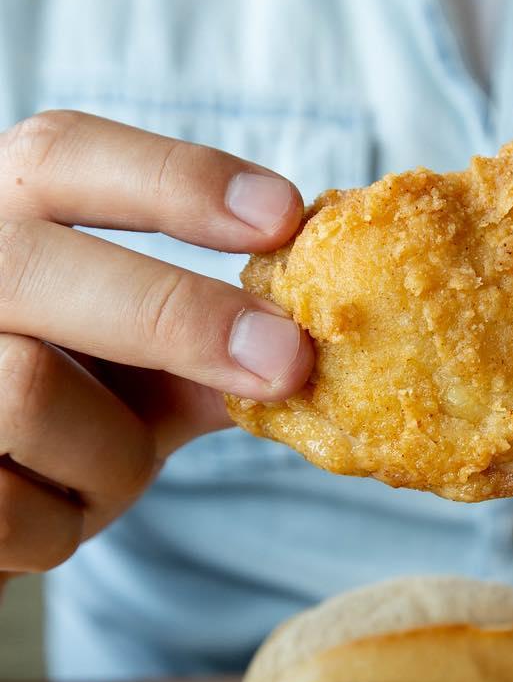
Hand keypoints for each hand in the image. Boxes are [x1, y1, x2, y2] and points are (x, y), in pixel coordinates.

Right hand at [0, 111, 312, 579]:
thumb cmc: (65, 416)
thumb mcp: (137, 367)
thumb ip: (207, 345)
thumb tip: (313, 345)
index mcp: (3, 219)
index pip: (64, 157)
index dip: (176, 178)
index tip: (284, 215)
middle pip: (36, 264)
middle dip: (176, 315)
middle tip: (287, 360)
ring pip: (32, 393)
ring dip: (112, 456)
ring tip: (105, 471)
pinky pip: (14, 508)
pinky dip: (65, 524)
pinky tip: (52, 512)